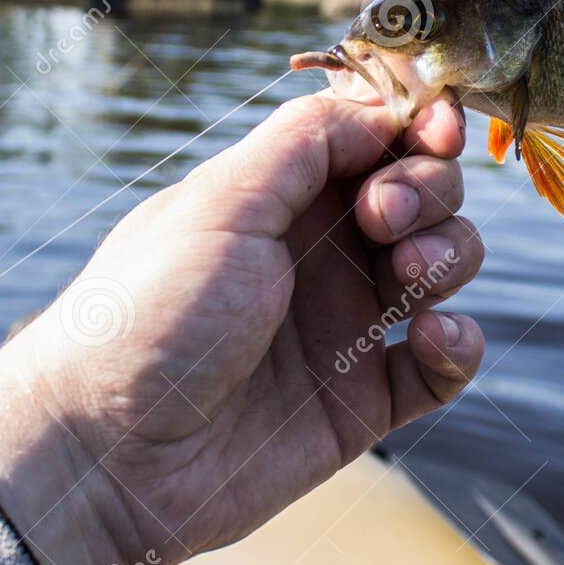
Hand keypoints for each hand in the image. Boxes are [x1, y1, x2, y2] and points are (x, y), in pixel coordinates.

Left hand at [0, 91, 484, 564]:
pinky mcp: (360, 402)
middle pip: (421, 195)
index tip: (437, 128)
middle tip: (384, 215)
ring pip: (442, 270)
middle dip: (428, 190)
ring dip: (448, 256)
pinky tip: (431, 337)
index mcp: (278, 196)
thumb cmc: (145, 315)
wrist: (105, 456)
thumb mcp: (219, 204)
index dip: (415, 126)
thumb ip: (305, 144)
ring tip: (406, 276)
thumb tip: (381, 108)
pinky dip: (457, 343)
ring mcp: (342, 326)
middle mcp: (316, 254)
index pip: (372, 139)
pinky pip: (441, 364)